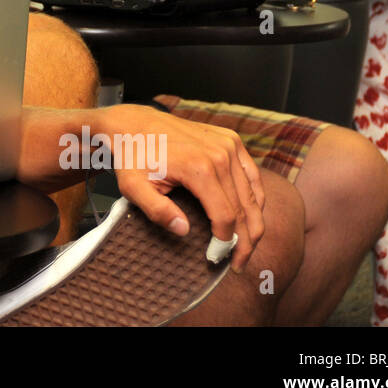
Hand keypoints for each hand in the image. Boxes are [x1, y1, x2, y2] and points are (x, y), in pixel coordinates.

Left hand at [98, 100, 266, 273]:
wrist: (133, 123)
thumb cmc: (132, 156)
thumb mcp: (132, 186)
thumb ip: (157, 210)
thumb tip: (183, 230)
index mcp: (199, 167)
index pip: (225, 215)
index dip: (225, 242)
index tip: (218, 258)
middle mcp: (220, 153)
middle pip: (244, 208)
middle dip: (244, 241)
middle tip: (238, 263)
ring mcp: (228, 144)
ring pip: (253, 194)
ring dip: (254, 223)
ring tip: (246, 246)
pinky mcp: (231, 139)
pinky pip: (252, 175)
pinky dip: (255, 198)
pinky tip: (251, 216)